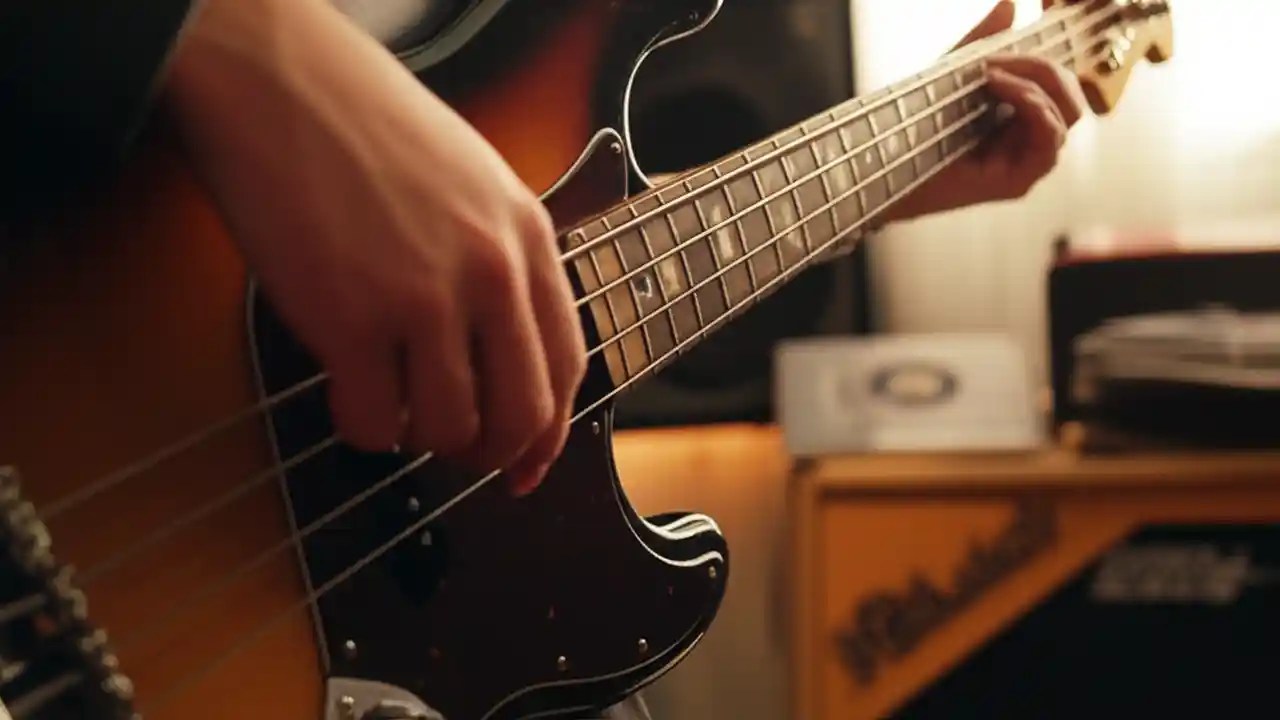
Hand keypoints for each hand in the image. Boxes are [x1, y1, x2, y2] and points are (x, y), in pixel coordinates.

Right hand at [165, 0, 585, 494]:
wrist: (282, 82)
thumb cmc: (366, 125)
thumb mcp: (475, 181)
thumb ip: (500, 259)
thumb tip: (499, 352)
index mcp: (526, 238)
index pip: (567, 364)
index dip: (550, 433)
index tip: (527, 466)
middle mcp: (490, 272)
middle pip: (521, 413)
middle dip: (492, 453)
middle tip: (460, 454)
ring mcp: (424, 298)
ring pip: (450, 429)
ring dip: (421, 438)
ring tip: (392, 404)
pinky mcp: (352, 319)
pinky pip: (374, 421)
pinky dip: (363, 426)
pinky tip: (348, 393)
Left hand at [885, 0, 1088, 221]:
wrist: (887, 163)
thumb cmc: (915, 126)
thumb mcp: (954, 75)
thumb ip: (983, 43)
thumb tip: (1009, 4)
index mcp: (1022, 118)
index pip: (1059, 84)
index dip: (1039, 60)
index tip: (994, 52)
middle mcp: (1029, 142)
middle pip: (1071, 97)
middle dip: (1042, 67)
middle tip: (997, 60)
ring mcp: (1026, 164)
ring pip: (1067, 114)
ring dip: (1034, 84)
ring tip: (991, 75)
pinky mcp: (1018, 184)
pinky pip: (1049, 141)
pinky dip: (1033, 108)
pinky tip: (1002, 91)